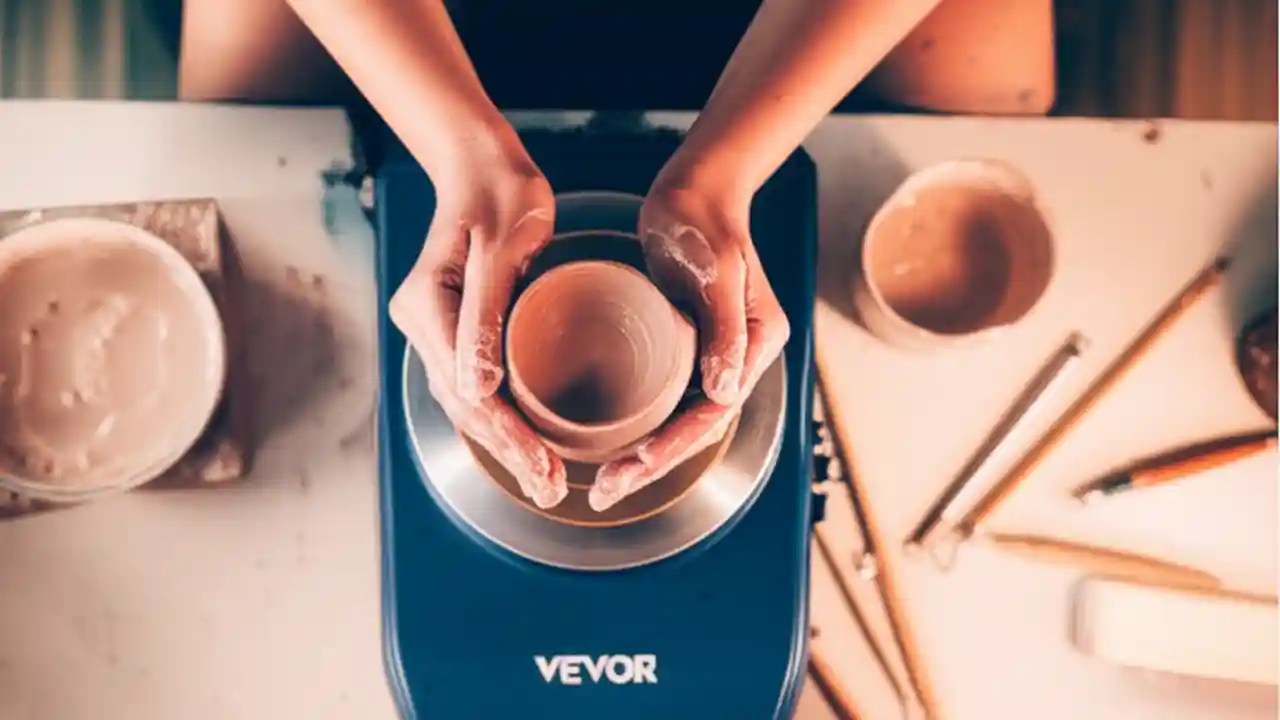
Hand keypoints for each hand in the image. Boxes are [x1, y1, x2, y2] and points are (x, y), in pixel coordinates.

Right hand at [389, 149, 568, 508]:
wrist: (482, 165)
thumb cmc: (502, 195)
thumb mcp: (503, 249)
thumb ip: (487, 318)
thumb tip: (478, 393)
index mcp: (427, 307)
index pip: (470, 392)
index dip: (508, 437)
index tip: (543, 470)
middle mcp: (421, 322)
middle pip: (464, 405)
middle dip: (508, 451)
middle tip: (548, 489)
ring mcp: (432, 326)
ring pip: (465, 401)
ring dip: (502, 443)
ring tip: (541, 479)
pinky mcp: (451, 326)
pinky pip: (471, 383)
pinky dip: (497, 417)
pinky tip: (523, 440)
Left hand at [590, 181, 789, 510]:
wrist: (696, 190)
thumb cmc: (707, 222)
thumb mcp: (718, 272)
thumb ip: (725, 331)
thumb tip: (722, 391)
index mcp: (756, 345)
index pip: (713, 413)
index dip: (672, 447)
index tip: (633, 468)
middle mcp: (738, 357)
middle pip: (696, 427)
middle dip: (652, 465)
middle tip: (607, 492)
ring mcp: (714, 353)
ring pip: (680, 419)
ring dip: (645, 453)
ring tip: (605, 481)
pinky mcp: (687, 343)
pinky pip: (667, 397)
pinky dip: (642, 423)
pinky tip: (610, 439)